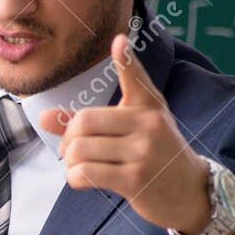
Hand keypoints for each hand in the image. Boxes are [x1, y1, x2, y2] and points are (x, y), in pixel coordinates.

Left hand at [40, 33, 222, 234]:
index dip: (127, 60)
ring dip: (70, 162)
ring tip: (79, 166)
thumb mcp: (133, 130)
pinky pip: (86, 173)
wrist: (190, 193)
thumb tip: (44, 116)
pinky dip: (75, 178)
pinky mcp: (136, 180)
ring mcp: (144, 152)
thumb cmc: (156, 155)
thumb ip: (88, 122)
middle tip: (71, 150)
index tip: (119, 41)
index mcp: (149, 107)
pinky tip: (82, 179)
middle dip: (67, 139)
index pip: (135, 79)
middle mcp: (149, 125)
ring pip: (80, 149)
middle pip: (84, 122)